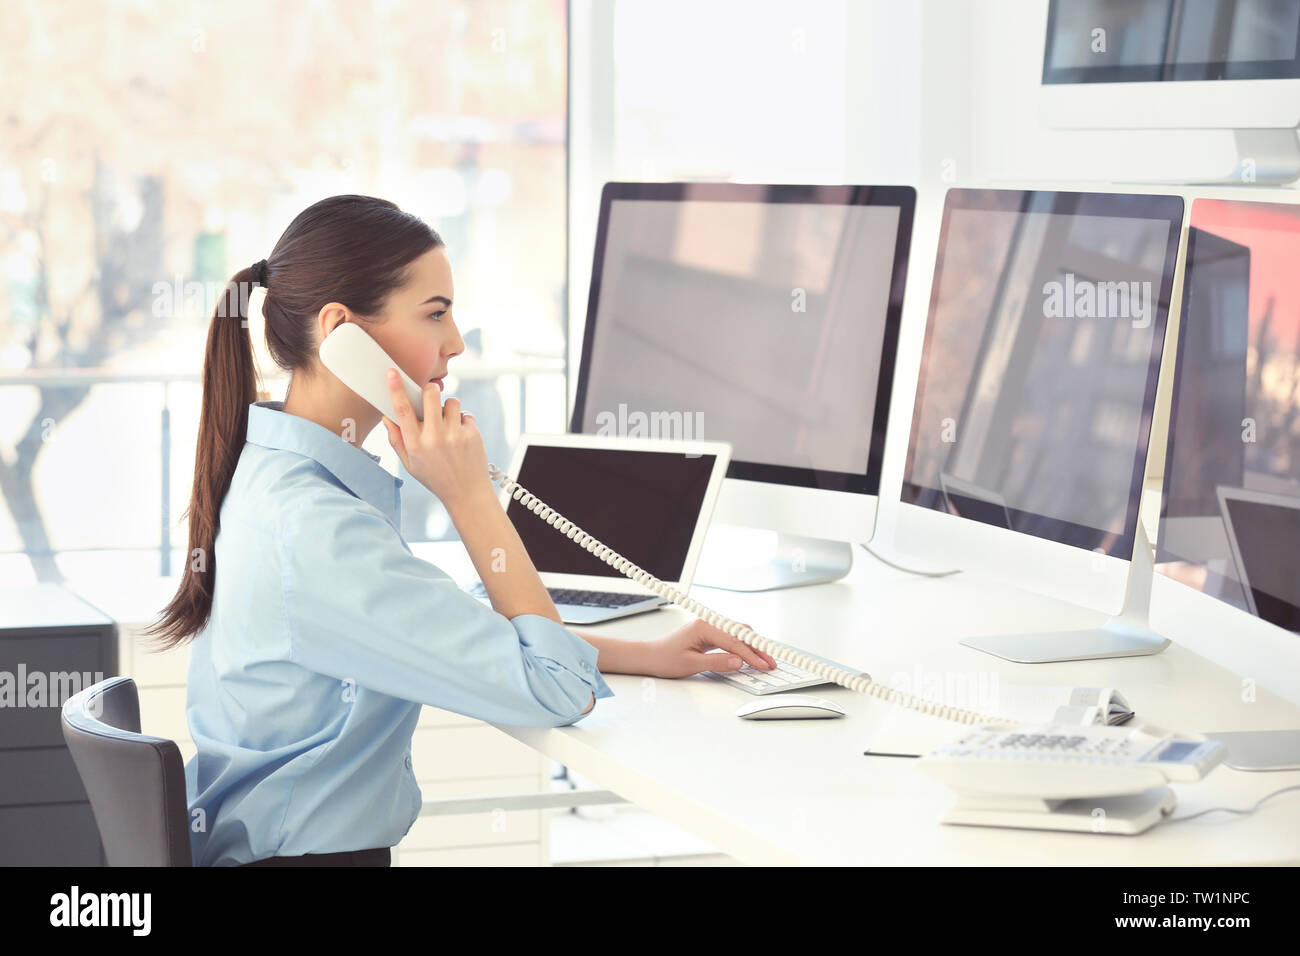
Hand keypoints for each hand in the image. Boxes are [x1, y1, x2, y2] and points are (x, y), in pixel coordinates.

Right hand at [381, 368, 493, 509]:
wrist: (467, 493)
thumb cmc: (436, 478)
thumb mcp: (410, 464)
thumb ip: (397, 440)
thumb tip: (387, 417)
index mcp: (415, 444)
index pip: (402, 410)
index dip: (396, 388)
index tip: (392, 372)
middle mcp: (434, 437)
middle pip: (431, 395)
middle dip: (430, 390)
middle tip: (430, 397)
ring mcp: (454, 435)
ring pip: (451, 401)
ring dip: (448, 408)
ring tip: (448, 424)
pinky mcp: (472, 434)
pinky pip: (465, 414)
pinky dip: (462, 421)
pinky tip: (461, 436)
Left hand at [640, 618, 777, 678]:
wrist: (651, 656)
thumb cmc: (665, 659)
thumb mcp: (691, 664)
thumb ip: (717, 662)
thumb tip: (739, 662)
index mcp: (704, 627)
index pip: (735, 642)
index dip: (751, 655)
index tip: (763, 665)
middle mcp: (709, 623)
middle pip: (741, 634)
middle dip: (758, 648)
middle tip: (771, 662)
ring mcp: (710, 628)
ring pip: (739, 634)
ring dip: (753, 646)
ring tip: (765, 660)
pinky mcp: (710, 634)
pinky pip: (732, 638)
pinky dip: (744, 646)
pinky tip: (751, 655)